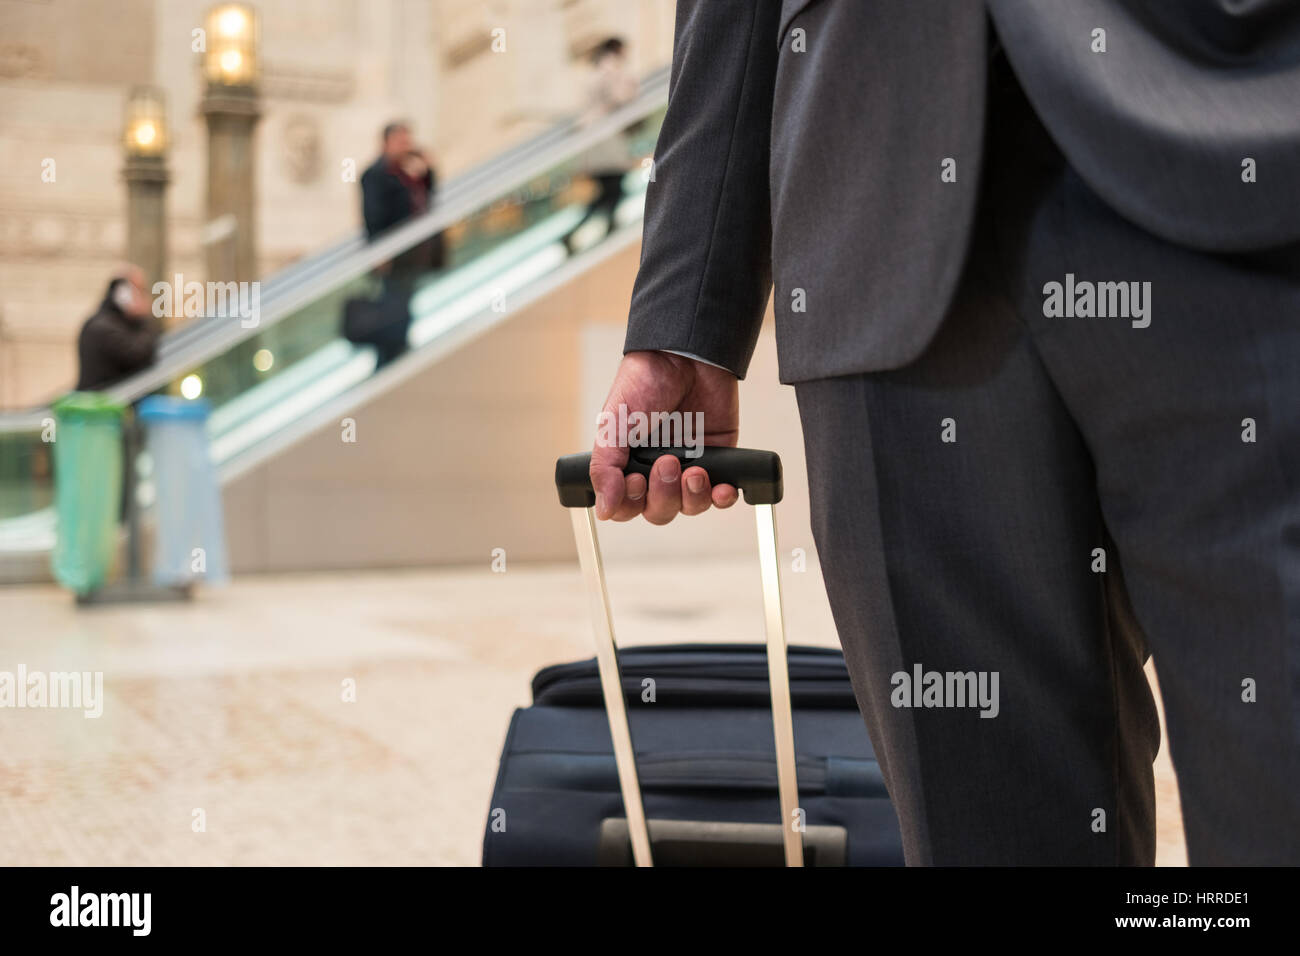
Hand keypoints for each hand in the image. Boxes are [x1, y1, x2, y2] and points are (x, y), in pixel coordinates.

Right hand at [589, 350, 740, 523]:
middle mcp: (656, 469)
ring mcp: (687, 466)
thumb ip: (606, 469)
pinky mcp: (717, 459)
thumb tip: (605, 511)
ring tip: (694, 471)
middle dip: (663, 495)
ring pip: (688, 506)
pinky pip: (719, 494)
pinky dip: (721, 498)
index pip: (626, 506)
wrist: (685, 354)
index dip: (631, 504)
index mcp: (627, 464)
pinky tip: (720, 488)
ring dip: (691, 497)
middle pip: (659, 511)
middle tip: (667, 462)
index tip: (635, 481)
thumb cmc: (645, 382)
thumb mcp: (614, 426)